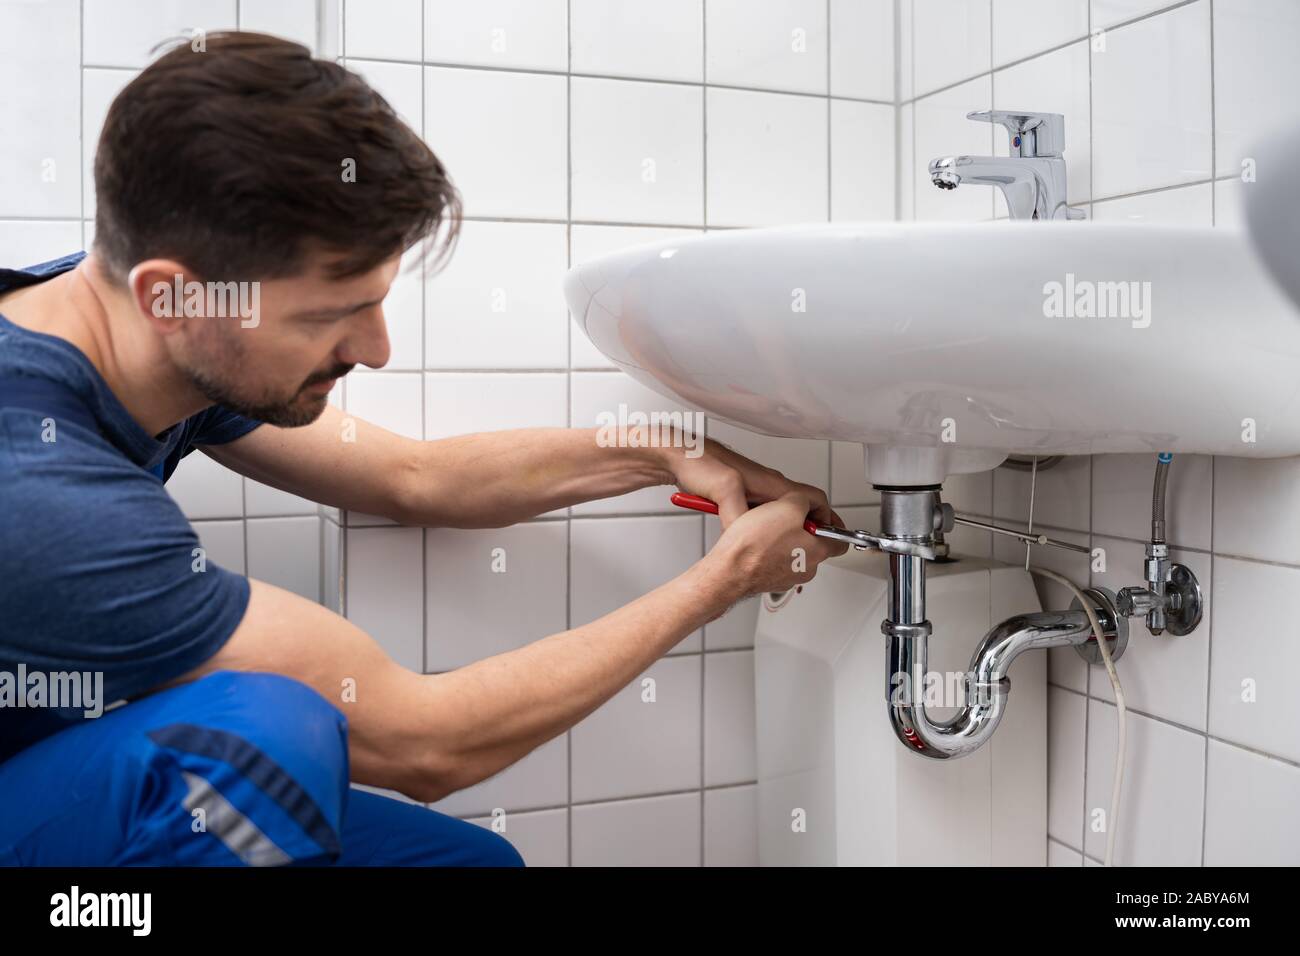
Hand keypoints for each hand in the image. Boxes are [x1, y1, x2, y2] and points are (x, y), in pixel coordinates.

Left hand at [664, 434, 845, 531]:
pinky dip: (767, 529)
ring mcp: (754, 491)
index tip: (831, 537)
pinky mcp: (740, 496)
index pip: (813, 498)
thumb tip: (745, 533)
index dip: (826, 518)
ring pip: (781, 514)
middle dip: (811, 529)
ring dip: (790, 529)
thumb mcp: (722, 489)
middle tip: (815, 549)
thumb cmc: (699, 462)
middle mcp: (767, 486)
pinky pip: (762, 516)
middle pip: (801, 509)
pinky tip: (758, 541)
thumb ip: (736, 513)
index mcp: (771, 483)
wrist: (678, 455)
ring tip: (792, 549)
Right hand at [705, 490, 847, 598]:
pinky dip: (766, 549)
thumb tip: (806, 501)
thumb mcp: (788, 506)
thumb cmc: (754, 546)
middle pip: (812, 542)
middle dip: (800, 527)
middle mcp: (806, 569)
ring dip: (781, 537)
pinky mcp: (767, 579)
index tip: (819, 515)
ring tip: (764, 527)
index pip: (841, 541)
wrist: (726, 572)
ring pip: (791, 550)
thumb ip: (805, 500)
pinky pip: (772, 559)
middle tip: (784, 516)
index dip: (831, 524)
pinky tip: (753, 541)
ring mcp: (786, 576)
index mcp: (818, 552)